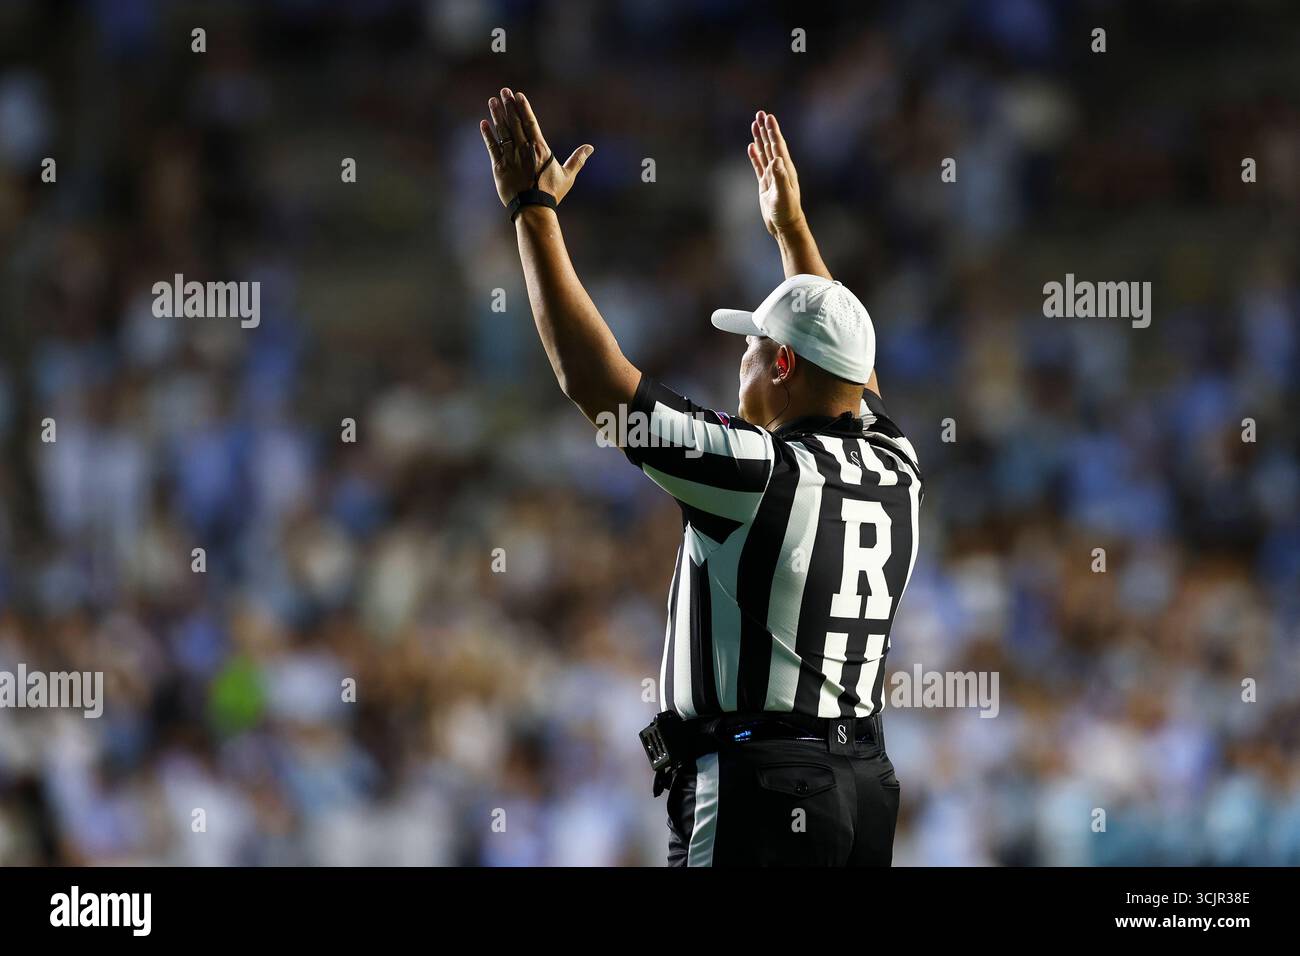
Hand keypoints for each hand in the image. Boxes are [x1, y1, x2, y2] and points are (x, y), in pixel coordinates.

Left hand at [480, 88, 593, 208]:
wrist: (534, 208)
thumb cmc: (552, 193)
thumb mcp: (568, 175)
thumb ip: (577, 159)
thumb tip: (590, 148)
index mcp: (539, 149)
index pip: (530, 122)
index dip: (523, 107)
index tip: (518, 95)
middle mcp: (524, 149)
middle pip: (515, 122)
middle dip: (509, 105)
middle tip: (504, 91)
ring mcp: (510, 157)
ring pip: (502, 132)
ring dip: (497, 115)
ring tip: (493, 101)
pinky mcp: (499, 167)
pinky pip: (492, 147)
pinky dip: (488, 135)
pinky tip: (484, 123)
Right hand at [749, 110, 803, 235]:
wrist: (785, 226)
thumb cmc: (786, 212)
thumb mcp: (783, 194)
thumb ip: (780, 176)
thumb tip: (775, 159)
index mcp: (785, 169)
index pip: (777, 145)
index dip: (773, 130)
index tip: (768, 116)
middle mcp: (779, 169)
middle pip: (771, 144)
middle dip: (765, 129)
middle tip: (760, 114)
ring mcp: (772, 176)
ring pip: (764, 152)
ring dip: (760, 139)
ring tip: (754, 125)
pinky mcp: (766, 184)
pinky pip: (759, 165)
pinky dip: (755, 155)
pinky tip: (751, 147)